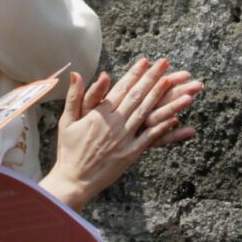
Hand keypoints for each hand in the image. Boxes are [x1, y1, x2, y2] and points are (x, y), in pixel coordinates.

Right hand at [43, 57, 201, 206]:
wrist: (74, 180)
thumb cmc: (68, 150)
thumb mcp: (67, 120)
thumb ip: (74, 96)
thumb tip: (76, 73)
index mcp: (99, 114)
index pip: (121, 89)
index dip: (134, 74)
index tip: (146, 61)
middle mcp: (113, 124)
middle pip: (137, 96)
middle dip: (152, 78)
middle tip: (164, 64)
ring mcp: (124, 139)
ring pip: (146, 114)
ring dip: (161, 98)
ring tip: (173, 84)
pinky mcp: (130, 154)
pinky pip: (149, 139)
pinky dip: (162, 128)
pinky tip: (175, 118)